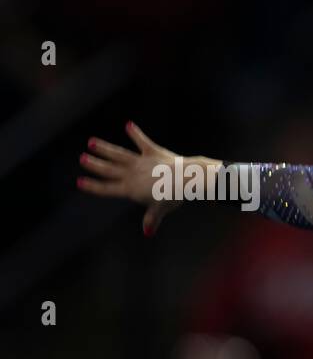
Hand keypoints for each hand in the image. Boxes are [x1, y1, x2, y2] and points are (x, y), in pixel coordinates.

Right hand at [77, 121, 186, 235]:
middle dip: (95, 165)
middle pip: (109, 170)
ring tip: (92, 142)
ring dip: (105, 148)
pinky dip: (136, 133)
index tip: (80, 182)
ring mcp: (141, 162)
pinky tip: (128, 125)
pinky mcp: (153, 152)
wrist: (185, 179)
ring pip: (119, 154)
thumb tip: (147, 233)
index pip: (108, 189)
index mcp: (131, 189)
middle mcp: (132, 174)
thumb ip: (152, 219)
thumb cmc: (173, 196)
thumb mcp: (160, 209)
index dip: (94, 186)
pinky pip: (142, 142)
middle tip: (82, 158)